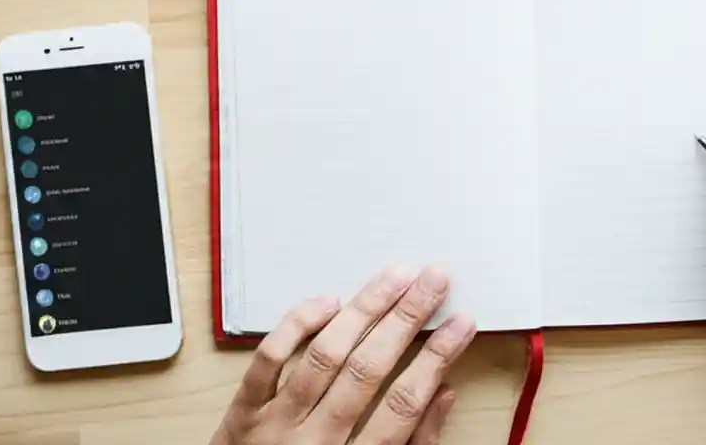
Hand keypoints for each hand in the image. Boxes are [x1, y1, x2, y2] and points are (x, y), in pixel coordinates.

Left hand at [211, 267, 476, 444]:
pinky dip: (297, 326)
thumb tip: (444, 393)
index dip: (437, 358)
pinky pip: (268, 360)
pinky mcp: (243, 412)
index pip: (404, 404)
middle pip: (367, 370)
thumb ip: (414, 444)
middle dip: (407, 319)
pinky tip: (329, 300)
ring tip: (394, 276)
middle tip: (435, 279)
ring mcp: (274, 426)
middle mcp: (314, 443)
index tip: (461, 323)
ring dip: (363, 310)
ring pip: (323, 356)